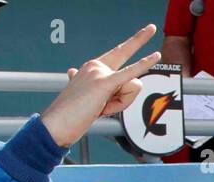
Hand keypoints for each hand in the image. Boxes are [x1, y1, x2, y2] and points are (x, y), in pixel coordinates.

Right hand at [40, 25, 161, 148]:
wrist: (58, 123)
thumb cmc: (74, 114)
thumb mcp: (93, 99)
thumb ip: (102, 88)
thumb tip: (80, 72)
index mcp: (93, 67)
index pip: (119, 59)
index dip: (132, 48)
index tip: (144, 32)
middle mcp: (96, 65)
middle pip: (128, 67)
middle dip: (140, 37)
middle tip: (151, 26)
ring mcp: (99, 71)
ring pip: (132, 86)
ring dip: (121, 104)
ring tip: (101, 109)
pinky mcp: (104, 83)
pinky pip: (130, 74)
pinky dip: (143, 65)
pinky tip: (155, 56)